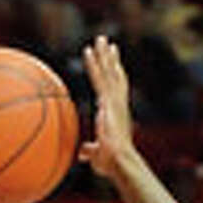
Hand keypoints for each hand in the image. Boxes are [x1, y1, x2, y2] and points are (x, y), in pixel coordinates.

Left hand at [80, 35, 134, 177]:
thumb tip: (83, 153)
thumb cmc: (111, 164)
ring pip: (109, 71)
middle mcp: (117, 103)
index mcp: (115, 113)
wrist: (119, 161)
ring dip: (104, 54)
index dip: (113, 75)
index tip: (112, 63)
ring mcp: (115, 100)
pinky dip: (94, 62)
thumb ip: (90, 150)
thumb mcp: (97, 155)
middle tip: (107, 42)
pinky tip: (88, 50)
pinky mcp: (108, 100)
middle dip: (111, 59)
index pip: (114, 90)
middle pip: (115, 75)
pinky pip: (99, 76)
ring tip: (100, 38)